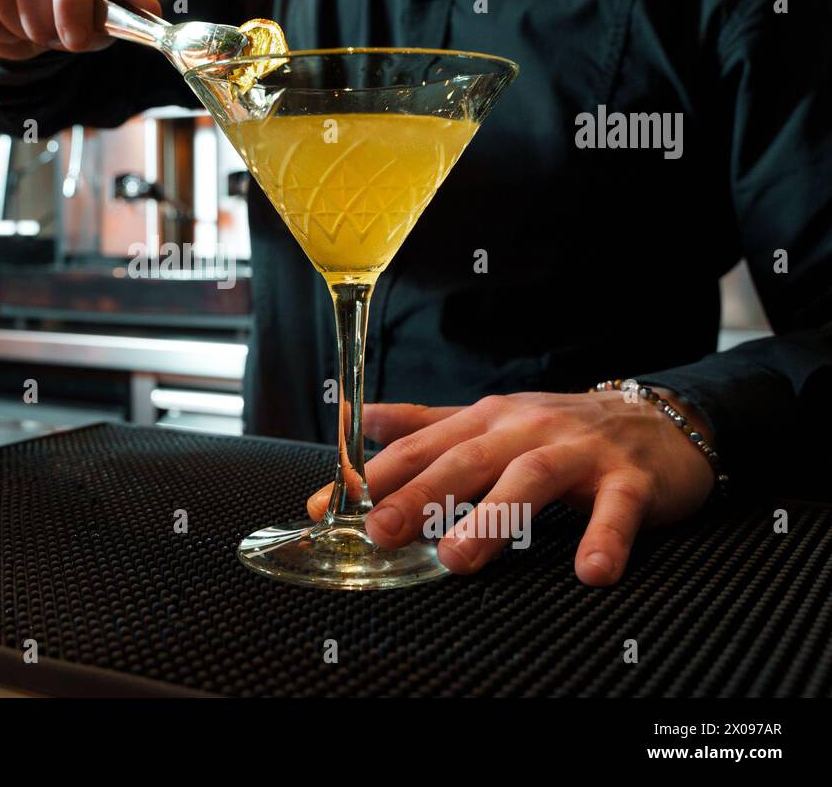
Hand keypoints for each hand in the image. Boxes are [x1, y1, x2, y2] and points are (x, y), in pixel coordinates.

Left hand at [306, 390, 717, 585]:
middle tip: (380, 531)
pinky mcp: (631, 478)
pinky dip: (604, 538)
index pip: (419, 447)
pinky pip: (617, 509)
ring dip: (493, 519)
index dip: (371, 476)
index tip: (326, 506)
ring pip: (530, 480)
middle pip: (466, 460)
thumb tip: (354, 417)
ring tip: (459, 559)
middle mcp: (524, 430)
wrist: (661, 417)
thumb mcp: (488, 419)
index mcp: (485, 420)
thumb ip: (422, 424)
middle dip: (419, 495)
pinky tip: (590, 571)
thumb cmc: (561, 428)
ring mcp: (578, 452)